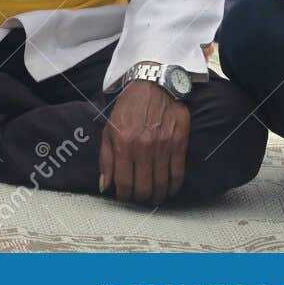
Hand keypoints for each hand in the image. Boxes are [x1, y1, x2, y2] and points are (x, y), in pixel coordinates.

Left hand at [100, 78, 190, 204]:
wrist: (152, 85)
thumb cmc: (128, 108)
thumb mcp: (109, 129)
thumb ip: (106, 159)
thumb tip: (104, 186)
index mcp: (123, 143)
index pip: (123, 180)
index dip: (123, 194)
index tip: (123, 198)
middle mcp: (143, 146)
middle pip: (144, 185)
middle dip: (140, 197)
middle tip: (139, 199)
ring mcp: (163, 145)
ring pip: (161, 182)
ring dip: (157, 195)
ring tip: (153, 198)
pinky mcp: (179, 143)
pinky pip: (178, 172)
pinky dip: (174, 186)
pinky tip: (169, 190)